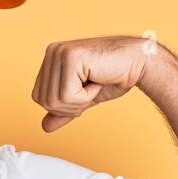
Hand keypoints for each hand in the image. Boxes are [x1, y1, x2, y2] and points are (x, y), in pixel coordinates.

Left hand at [31, 36, 148, 131]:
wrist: (138, 64)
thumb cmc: (114, 77)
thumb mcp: (84, 99)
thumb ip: (64, 111)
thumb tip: (44, 127)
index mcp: (51, 59)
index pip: (39, 97)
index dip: (62, 106)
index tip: (84, 92)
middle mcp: (52, 52)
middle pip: (44, 101)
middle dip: (71, 105)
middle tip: (91, 88)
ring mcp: (59, 53)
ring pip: (54, 100)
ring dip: (80, 101)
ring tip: (95, 83)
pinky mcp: (70, 57)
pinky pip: (67, 96)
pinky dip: (86, 96)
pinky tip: (97, 79)